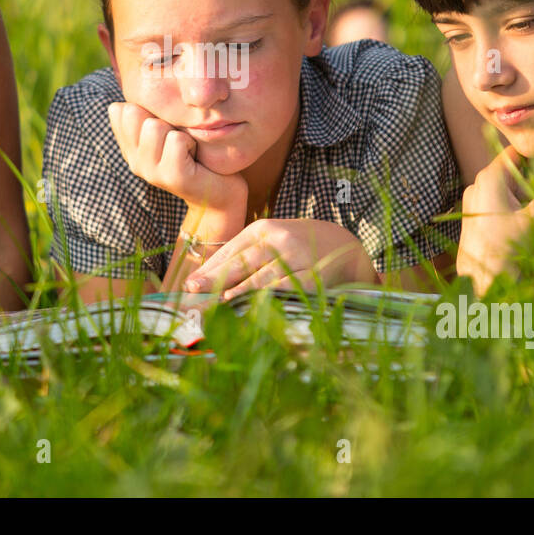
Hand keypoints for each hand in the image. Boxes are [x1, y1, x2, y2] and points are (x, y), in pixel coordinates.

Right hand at [107, 101, 246, 212]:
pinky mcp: (172, 177)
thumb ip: (146, 116)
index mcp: (130, 148)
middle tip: (179, 140)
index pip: (120, 111)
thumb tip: (119, 104)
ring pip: (155, 126)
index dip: (147, 109)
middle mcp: (134, 161)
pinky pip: (176, 140)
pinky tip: (196, 157)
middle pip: (135, 113)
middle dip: (164, 119)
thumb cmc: (196, 155)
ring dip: (179, 131)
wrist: (220, 194)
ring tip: (188, 149)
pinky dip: (191, 142)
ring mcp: (151, 171)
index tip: (165, 128)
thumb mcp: (168, 132)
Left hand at [183, 218, 374, 298]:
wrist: (343, 244)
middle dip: (216, 278)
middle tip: (194, 293)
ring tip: (221, 301)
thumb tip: (207, 277)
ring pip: (263, 275)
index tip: (190, 285)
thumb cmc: (297, 246)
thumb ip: (243, 255)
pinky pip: (288, 287)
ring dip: (240, 290)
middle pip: (243, 261)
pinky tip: (257, 306)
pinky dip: (270, 298)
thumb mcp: (271, 241)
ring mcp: (297, 256)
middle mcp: (279, 239)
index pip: (231, 250)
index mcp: (263, 228)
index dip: (209, 269)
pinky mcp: (313, 274)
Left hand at [456, 145, 533, 295]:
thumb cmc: (507, 247)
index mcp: (490, 179)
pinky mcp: (482, 220)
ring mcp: (480, 204)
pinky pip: (510, 212)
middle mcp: (481, 187)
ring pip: (518, 197)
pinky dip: (531, 216)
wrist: (480, 282)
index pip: (515, 154)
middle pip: (519, 178)